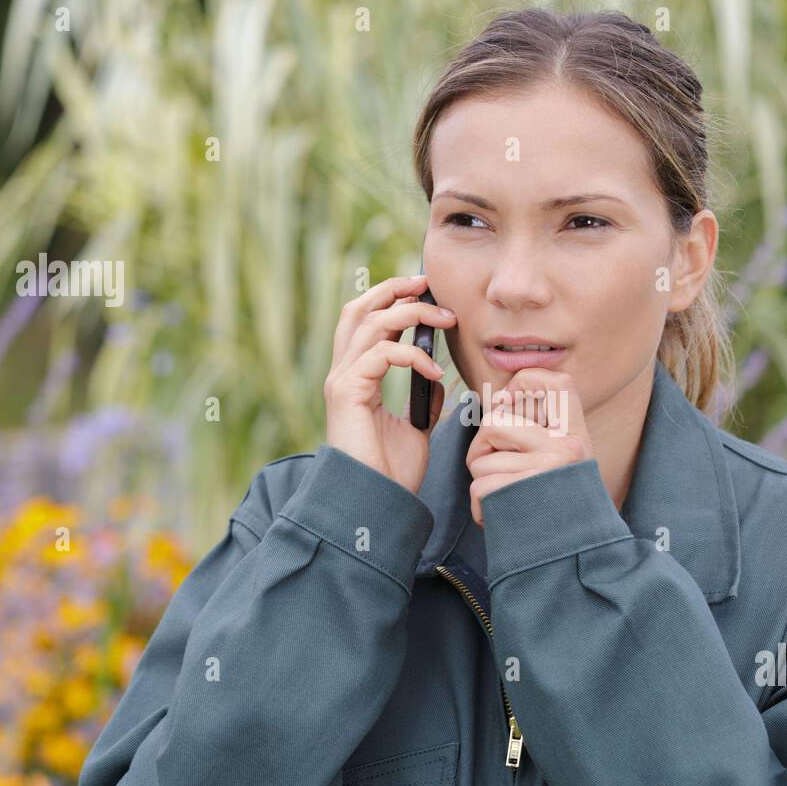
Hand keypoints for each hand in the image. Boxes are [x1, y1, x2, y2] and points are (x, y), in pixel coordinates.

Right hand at [324, 274, 456, 493]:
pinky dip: (413, 355)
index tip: (426, 293)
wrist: (376, 502)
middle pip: (358, 309)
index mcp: (355, 378)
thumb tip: (438, 379)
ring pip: (371, 322)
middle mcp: (343, 373)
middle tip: (427, 283)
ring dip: (412, 313)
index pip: (365, 322)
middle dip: (393, 289)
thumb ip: (423, 400)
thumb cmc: (392, 473)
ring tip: (445, 318)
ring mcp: (341, 381)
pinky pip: (382, 354)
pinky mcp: (347, 392)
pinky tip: (434, 370)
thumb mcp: (416, 428)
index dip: (391, 299)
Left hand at [465, 368, 593, 527]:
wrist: (575, 553)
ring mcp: (545, 470)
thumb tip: (501, 398)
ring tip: (507, 498)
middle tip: (501, 473)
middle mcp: (566, 447)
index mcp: (576, 434)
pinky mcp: (522, 494)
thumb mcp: (564, 460)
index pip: (559, 382)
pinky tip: (501, 516)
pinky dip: (481, 508)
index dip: (524, 384)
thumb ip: (538, 428)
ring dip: (483, 483)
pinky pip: (479, 488)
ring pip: (480, 460)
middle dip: (483, 449)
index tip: (511, 405)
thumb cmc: (557, 505)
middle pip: (494, 421)